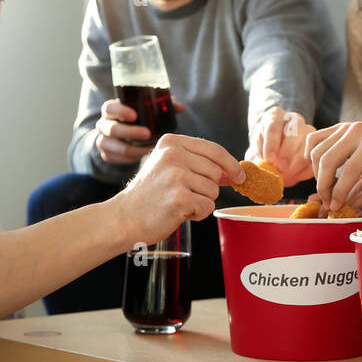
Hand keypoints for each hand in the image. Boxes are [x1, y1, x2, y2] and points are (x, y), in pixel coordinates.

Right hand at [95, 97, 185, 165]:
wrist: (123, 136)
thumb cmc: (138, 119)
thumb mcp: (145, 110)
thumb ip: (162, 106)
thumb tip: (181, 108)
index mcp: (111, 110)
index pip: (109, 108)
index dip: (120, 111)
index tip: (135, 115)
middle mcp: (104, 125)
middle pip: (111, 129)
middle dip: (130, 132)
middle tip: (148, 134)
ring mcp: (103, 141)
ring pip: (112, 146)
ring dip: (132, 148)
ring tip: (150, 148)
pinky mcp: (107, 155)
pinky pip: (116, 159)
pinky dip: (131, 158)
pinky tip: (145, 155)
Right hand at [111, 134, 243, 247]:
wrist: (122, 218)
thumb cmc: (149, 195)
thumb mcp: (169, 167)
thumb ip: (198, 164)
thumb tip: (232, 172)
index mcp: (172, 142)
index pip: (214, 149)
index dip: (231, 164)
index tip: (239, 176)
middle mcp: (173, 155)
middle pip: (216, 172)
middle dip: (207, 188)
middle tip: (184, 195)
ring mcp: (176, 175)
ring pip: (213, 191)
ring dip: (201, 202)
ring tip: (178, 203)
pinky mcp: (179, 197)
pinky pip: (207, 207)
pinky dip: (197, 214)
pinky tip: (178, 213)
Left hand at [249, 108, 315, 184]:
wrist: (275, 148)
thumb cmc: (264, 148)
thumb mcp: (255, 150)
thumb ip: (258, 157)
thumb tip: (263, 169)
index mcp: (275, 116)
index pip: (274, 126)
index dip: (272, 143)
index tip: (269, 159)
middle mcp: (295, 120)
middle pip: (295, 132)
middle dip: (288, 152)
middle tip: (281, 169)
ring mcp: (309, 131)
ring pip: (307, 147)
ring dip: (295, 166)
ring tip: (284, 177)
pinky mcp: (319, 146)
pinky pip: (315, 159)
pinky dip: (305, 171)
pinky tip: (293, 176)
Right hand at [306, 108, 361, 210]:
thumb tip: (350, 207)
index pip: (349, 170)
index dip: (339, 192)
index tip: (335, 207)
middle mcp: (356, 131)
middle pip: (327, 160)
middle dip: (323, 185)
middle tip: (328, 202)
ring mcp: (345, 126)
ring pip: (317, 150)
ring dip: (317, 174)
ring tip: (329, 188)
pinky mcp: (338, 126)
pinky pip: (315, 139)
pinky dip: (311, 155)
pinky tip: (318, 169)